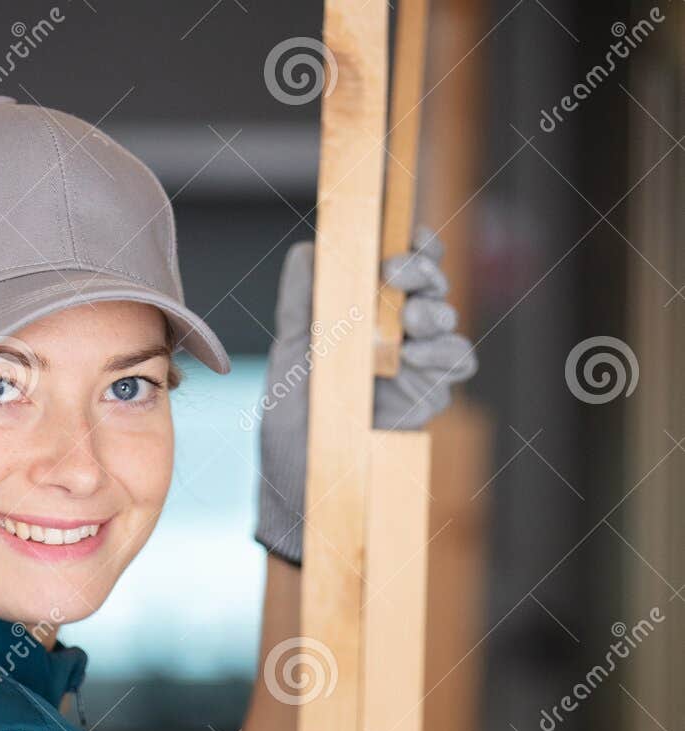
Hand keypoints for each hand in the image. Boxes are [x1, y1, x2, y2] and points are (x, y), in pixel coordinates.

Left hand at [253, 230, 476, 566]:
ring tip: (407, 320)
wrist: (299, 486)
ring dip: (432, 309)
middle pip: (428, 283)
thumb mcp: (288, 357)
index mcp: (362, 313)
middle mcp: (394, 332)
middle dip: (420, 268)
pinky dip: (445, 351)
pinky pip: (457, 362)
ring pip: (445, 318)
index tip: (401, 231)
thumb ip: (300, 304)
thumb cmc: (291, 422)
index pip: (396, 264)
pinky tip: (415, 355)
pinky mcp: (429, 396)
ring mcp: (415, 364)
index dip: (408, 242)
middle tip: (396, 272)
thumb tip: (308, 250)